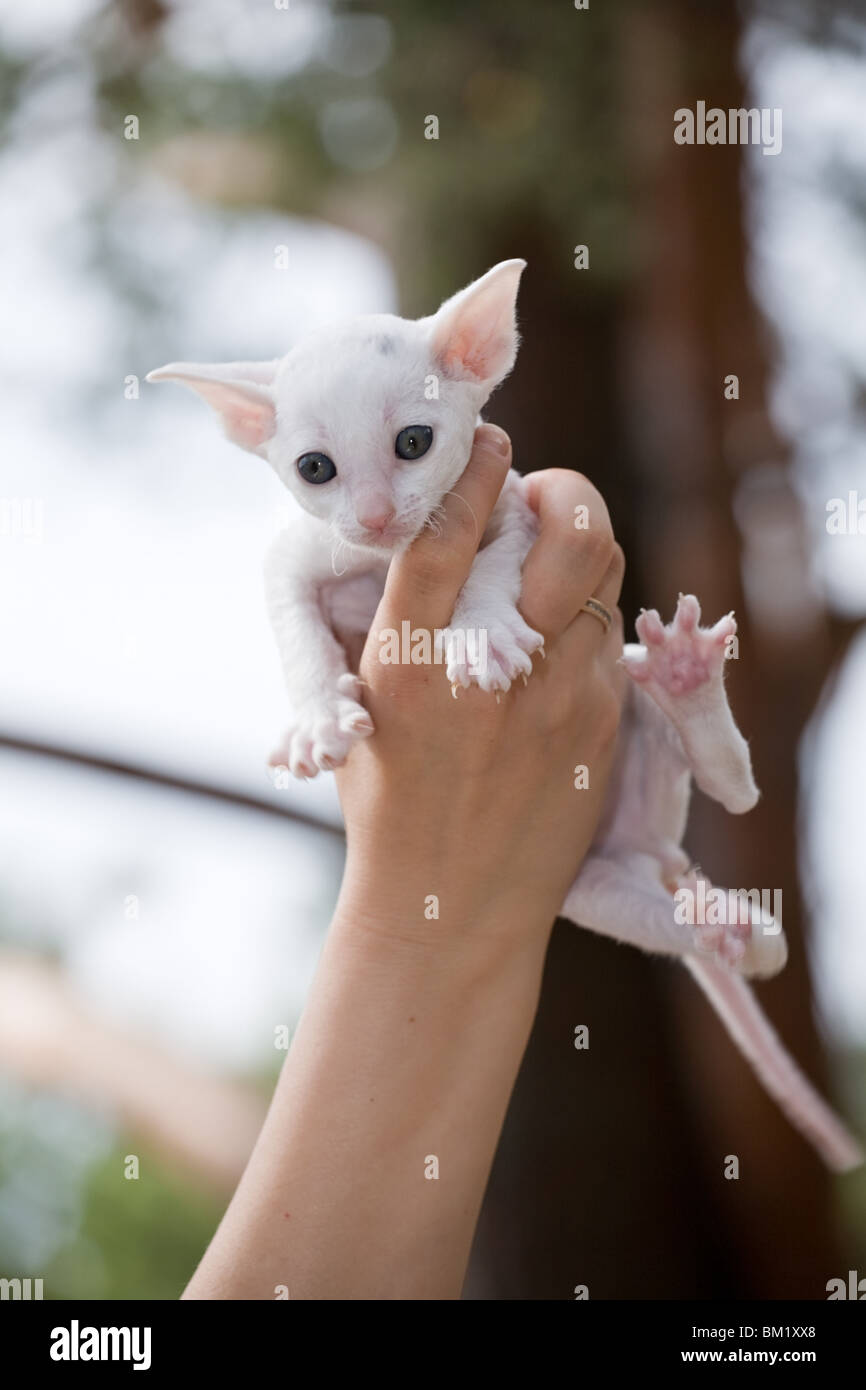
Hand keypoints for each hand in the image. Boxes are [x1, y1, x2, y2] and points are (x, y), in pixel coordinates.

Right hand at [335, 423, 625, 951]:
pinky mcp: (600, 727)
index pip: (444, 535)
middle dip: (564, 491)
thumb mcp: (361, 708)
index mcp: (408, 664)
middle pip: (566, 535)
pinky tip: (560, 632)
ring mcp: (557, 699)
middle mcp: (490, 672)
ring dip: (580, 546)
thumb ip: (388, 625)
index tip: (488, 440)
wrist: (448, 909)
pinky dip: (588, 615)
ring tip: (554, 557)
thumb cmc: (388, 803)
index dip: (473, 469)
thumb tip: (424, 539)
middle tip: (542, 498)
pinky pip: (611, 636)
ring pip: (604, 574)